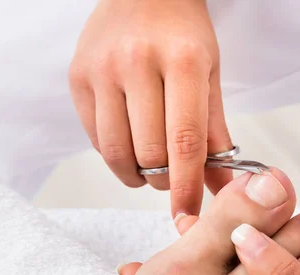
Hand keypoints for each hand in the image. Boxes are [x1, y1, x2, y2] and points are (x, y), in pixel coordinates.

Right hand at [69, 0, 231, 215]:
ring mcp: (101, 70)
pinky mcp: (77, 78)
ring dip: (136, 174)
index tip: (189, 215)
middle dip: (164, 180)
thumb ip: (216, 133)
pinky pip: (94, 138)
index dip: (187, 186)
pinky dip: (115, 155)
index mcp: (183, 61)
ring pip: (116, 152)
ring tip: (150, 165)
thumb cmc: (184, 34)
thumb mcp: (210, 76)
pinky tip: (130, 145)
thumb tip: (221, 185)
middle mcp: (137, 64)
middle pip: (148, 152)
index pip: (185, 141)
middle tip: (173, 176)